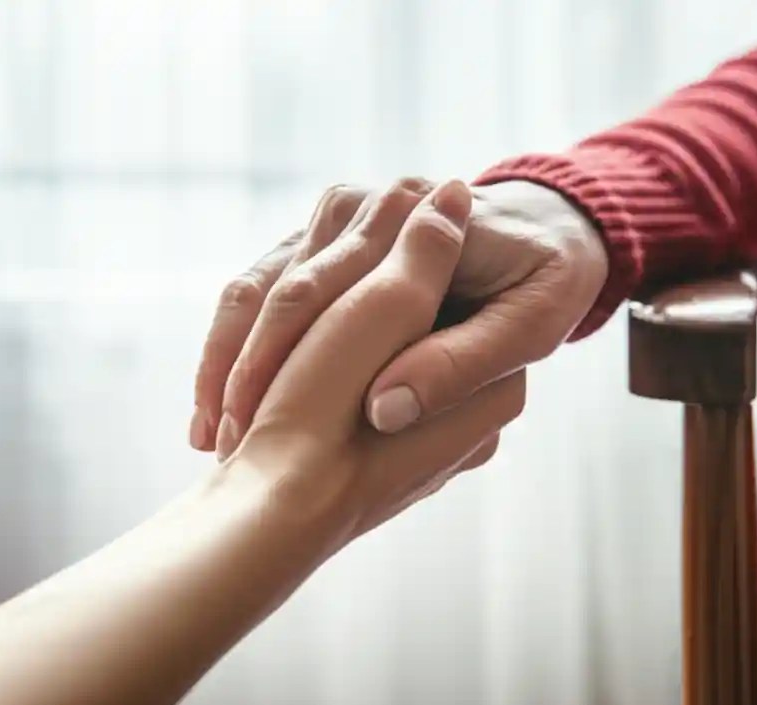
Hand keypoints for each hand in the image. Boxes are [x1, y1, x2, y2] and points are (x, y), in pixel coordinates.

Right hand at [228, 180, 524, 539]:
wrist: (544, 236)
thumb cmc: (547, 282)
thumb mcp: (529, 328)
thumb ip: (462, 362)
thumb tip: (385, 408)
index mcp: (407, 214)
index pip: (318, 293)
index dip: (278, 365)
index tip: (250, 430)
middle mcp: (358, 205)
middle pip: (272, 290)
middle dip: (239, 370)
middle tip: (217, 447)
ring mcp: (333, 221)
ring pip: (254, 292)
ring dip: (226, 363)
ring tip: (209, 440)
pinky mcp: (320, 244)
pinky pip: (260, 295)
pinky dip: (237, 351)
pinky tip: (221, 412)